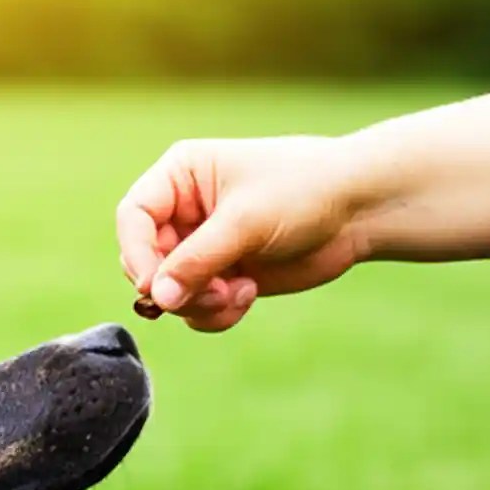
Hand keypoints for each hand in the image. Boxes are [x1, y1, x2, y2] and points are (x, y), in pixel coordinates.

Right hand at [115, 136, 370, 331]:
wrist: (357, 210)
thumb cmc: (303, 191)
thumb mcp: (245, 221)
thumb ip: (197, 260)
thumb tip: (156, 298)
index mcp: (179, 176)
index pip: (133, 217)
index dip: (136, 253)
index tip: (154, 286)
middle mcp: (184, 211)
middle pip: (145, 260)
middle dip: (174, 286)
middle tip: (209, 294)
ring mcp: (202, 246)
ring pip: (169, 292)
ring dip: (197, 304)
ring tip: (236, 295)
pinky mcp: (222, 275)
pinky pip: (196, 308)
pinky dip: (215, 313)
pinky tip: (247, 296)